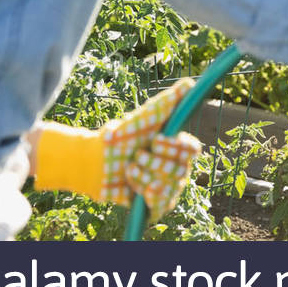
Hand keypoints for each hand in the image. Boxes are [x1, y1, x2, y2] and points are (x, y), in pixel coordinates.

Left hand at [34, 78, 201, 220]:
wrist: (95, 161)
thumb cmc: (121, 137)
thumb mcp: (144, 117)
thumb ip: (168, 101)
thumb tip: (189, 82)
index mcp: (177, 148)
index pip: (192, 150)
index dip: (175, 147)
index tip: (155, 140)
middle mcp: (176, 168)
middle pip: (179, 169)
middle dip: (154, 162)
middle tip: (136, 155)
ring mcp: (167, 187)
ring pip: (168, 186)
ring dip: (145, 175)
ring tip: (129, 168)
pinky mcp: (154, 203)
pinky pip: (160, 203)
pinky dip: (146, 193)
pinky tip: (135, 188)